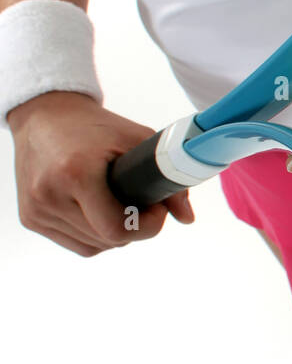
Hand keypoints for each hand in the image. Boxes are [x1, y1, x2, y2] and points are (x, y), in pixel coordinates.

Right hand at [8, 92, 194, 257]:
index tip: (156, 208)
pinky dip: (94, 234)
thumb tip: (188, 218)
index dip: (147, 226)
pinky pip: (76, 244)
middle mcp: (50, 194)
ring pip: (94, 247)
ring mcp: (37, 210)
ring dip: (114, 233)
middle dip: (135, 226)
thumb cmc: (94, 126)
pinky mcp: (30, 218)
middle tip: (142, 202)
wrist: (45, 116)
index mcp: (76, 172)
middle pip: (108, 240)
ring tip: (118, 201)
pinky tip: (99, 210)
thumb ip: (168, 177)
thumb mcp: (136, 140)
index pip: (117, 228)